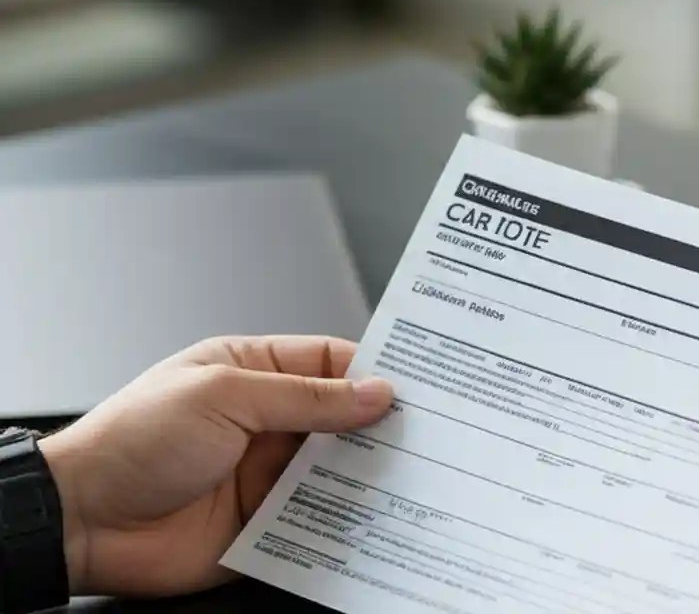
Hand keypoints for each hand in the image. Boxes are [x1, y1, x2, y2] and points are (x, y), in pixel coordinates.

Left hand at [37, 336, 393, 597]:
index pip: (330, 363)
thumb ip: (306, 398)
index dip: (375, 371)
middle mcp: (265, 420)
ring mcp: (267, 472)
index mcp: (252, 370)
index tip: (420, 384)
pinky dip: (348, 518)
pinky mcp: (267, 521)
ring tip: (415, 472)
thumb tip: (374, 393)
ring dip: (370, 472)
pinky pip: (321, 518)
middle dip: (382, 425)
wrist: (83, 521)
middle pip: (343, 418)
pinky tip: (376, 515)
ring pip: (338, 469)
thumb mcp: (226, 397)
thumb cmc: (134, 440)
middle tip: (430, 432)